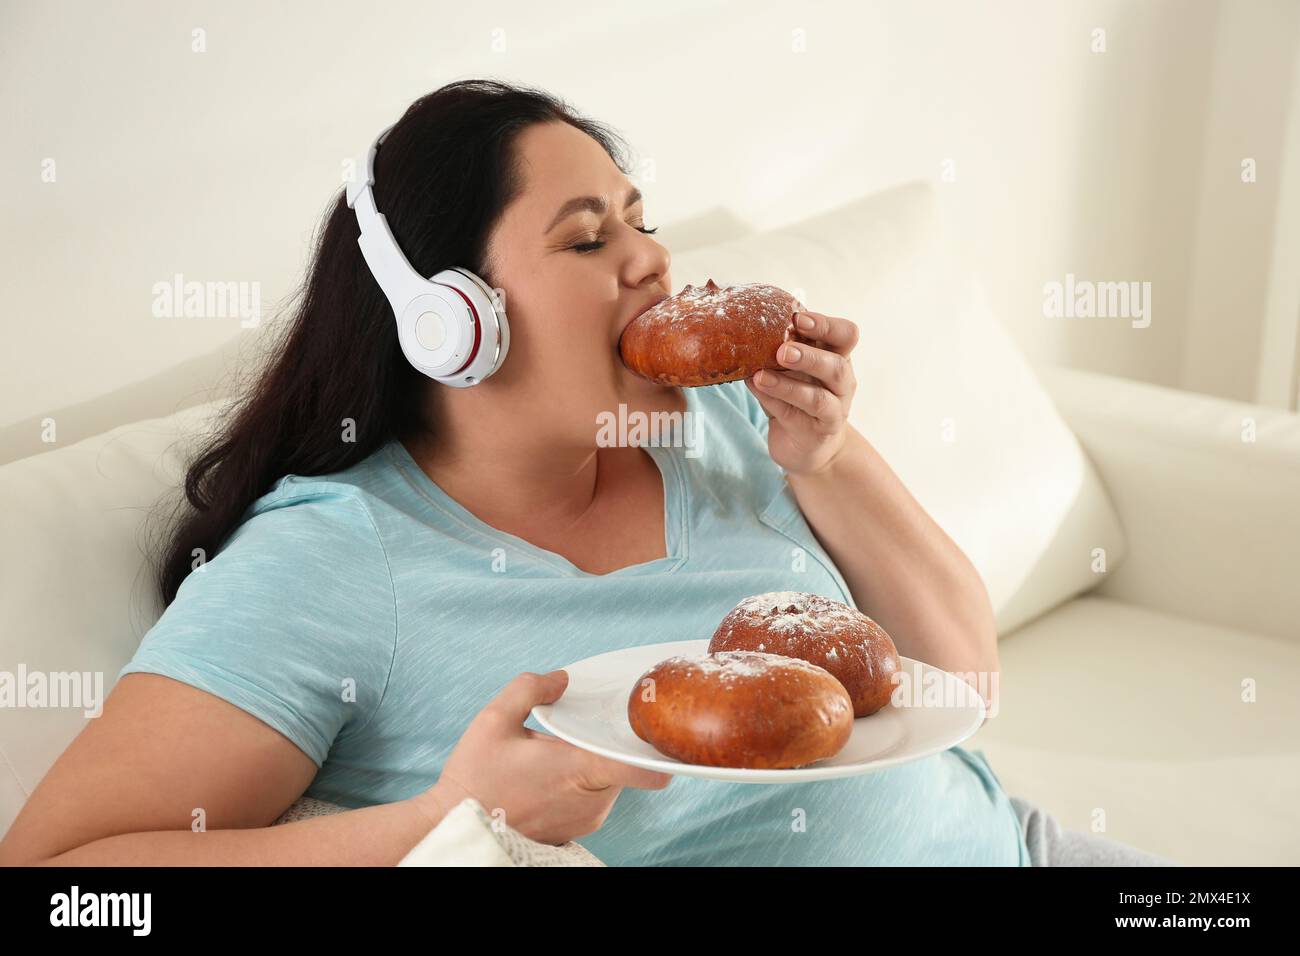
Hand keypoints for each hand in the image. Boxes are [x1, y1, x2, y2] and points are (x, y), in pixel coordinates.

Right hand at [412, 670, 671, 845]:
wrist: (458, 830)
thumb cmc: (474, 780)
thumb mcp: (493, 721)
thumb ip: (530, 689)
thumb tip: (560, 679)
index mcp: (579, 769)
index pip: (643, 768)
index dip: (659, 750)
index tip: (660, 732)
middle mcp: (592, 800)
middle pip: (621, 762)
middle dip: (603, 744)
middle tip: (571, 734)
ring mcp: (586, 819)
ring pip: (608, 780)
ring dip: (590, 764)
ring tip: (550, 759)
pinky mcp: (576, 833)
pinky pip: (593, 798)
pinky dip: (579, 785)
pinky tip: (546, 779)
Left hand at [747, 310, 858, 476]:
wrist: (805, 445)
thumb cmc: (797, 398)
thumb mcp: (792, 369)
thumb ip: (780, 349)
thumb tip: (744, 328)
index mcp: (838, 357)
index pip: (846, 335)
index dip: (826, 325)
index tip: (798, 318)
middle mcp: (842, 383)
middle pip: (837, 367)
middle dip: (809, 356)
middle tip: (782, 351)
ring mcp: (833, 411)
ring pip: (818, 398)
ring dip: (788, 385)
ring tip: (761, 376)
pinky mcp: (816, 433)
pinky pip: (796, 417)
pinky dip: (774, 402)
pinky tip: (757, 390)